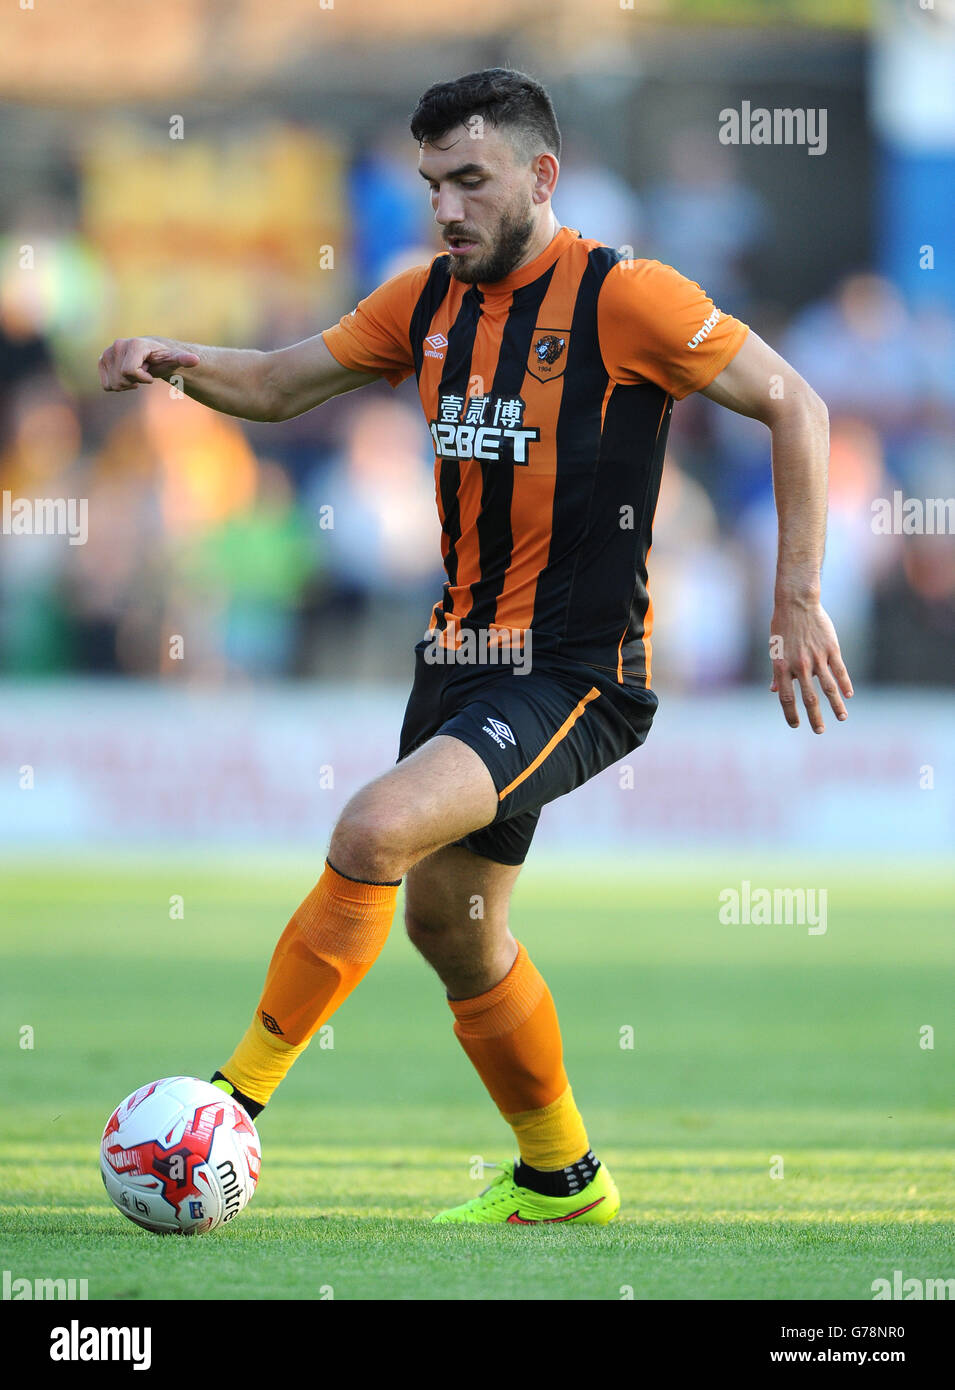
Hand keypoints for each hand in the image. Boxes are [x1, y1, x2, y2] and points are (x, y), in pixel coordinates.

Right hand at [98, 338, 199, 390]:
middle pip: (121, 379)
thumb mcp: (175, 359)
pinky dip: (116, 386)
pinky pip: (106, 385)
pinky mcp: (102, 361)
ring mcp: (107, 353)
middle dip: (134, 382)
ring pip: (113, 384)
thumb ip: (183, 359)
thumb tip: (195, 360)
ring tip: (136, 375)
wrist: (152, 355)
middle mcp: (118, 345)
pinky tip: (127, 378)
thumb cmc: (164, 358)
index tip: (150, 375)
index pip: (129, 372)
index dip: (142, 378)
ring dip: (126, 385)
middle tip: (144, 373)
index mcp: (134, 345)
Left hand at [769, 599, 852, 732]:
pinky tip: (849, 695)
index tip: (796, 725)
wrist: (796, 603)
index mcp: (782, 667)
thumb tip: (774, 691)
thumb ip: (776, 672)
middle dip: (815, 717)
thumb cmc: (782, 627)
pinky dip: (845, 684)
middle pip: (809, 698)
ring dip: (836, 705)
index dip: (790, 713)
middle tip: (820, 731)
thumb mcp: (774, 650)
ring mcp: (817, 658)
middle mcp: (800, 665)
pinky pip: (839, 670)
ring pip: (828, 687)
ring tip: (841, 718)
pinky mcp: (831, 649)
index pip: (786, 697)